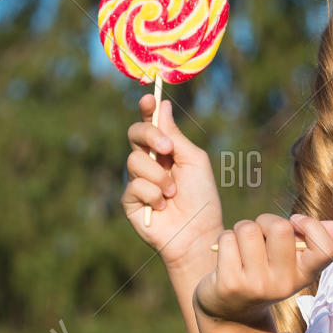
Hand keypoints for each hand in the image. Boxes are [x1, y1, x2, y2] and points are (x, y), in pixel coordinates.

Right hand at [122, 94, 223, 267]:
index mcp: (166, 150)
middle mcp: (149, 162)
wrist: (197, 232)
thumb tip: (162, 105)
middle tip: (167, 148)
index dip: (147, 109)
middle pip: (135, 134)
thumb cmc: (202, 197)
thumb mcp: (194, 161)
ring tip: (173, 192)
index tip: (149, 99)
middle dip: (149, 136)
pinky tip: (163, 206)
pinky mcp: (130, 201)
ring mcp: (137, 181)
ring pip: (135, 161)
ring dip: (159, 176)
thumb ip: (176, 135)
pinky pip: (134, 186)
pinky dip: (153, 195)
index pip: (150, 123)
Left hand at [194, 214, 332, 324]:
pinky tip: (228, 256)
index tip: (296, 221)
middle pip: (280, 228)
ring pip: (248, 229)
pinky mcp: (231, 284)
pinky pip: (226, 240)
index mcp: (304, 275)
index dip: (312, 226)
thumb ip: (311, 241)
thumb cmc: (265, 274)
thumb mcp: (290, 262)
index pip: (326, 250)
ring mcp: (257, 285)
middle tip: (261, 233)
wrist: (233, 311)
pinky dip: (225, 240)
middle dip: (266, 221)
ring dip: (241, 229)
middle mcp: (284, 284)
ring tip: (242, 245)